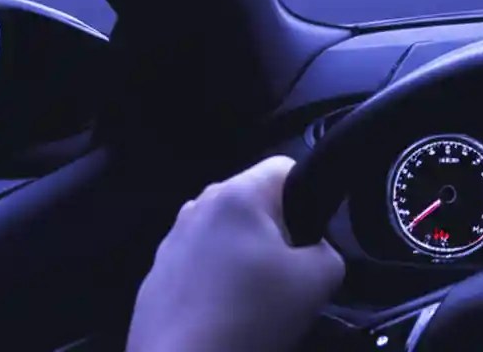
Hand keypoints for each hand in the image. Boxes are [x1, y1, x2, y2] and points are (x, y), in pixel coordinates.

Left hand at [128, 156, 343, 351]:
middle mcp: (196, 207)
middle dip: (276, 232)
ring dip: (244, 258)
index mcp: (235, 195)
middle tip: (289, 275)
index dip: (309, 196)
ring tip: (253, 302)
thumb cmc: (252, 315)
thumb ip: (328, 251)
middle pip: (253, 204)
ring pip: (225, 236)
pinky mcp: (154, 278)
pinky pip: (199, 266)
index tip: (312, 237)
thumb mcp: (320, 279)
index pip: (285, 166)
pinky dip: (215, 283)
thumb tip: (311, 251)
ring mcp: (169, 243)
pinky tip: (223, 317)